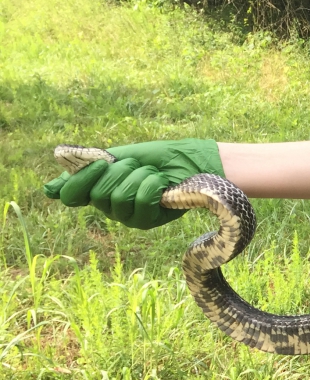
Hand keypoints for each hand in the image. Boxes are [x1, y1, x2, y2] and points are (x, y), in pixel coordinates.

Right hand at [43, 139, 223, 228]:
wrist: (190, 162)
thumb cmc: (155, 158)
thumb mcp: (118, 158)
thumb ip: (85, 170)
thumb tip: (49, 190)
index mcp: (96, 190)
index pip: (71, 195)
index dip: (82, 180)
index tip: (101, 163)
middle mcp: (107, 207)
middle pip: (98, 193)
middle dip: (121, 172)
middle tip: (137, 165)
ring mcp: (126, 216)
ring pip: (119, 197)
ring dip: (138, 177)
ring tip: (151, 173)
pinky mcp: (145, 222)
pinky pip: (140, 201)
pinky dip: (151, 185)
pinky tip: (161, 184)